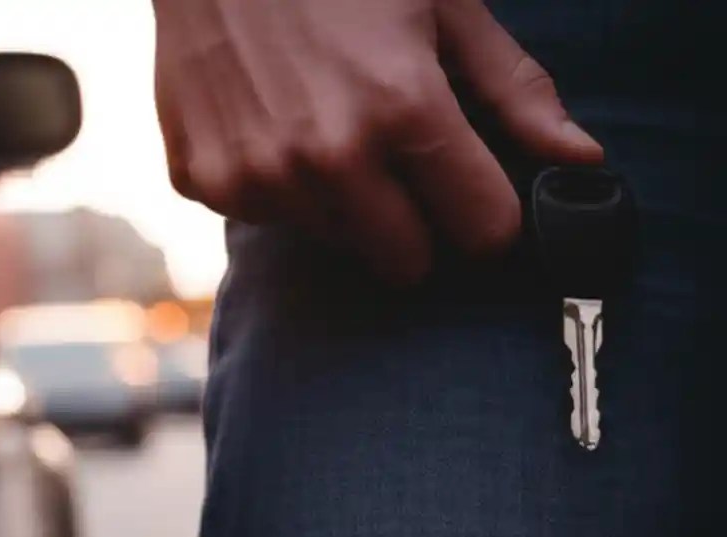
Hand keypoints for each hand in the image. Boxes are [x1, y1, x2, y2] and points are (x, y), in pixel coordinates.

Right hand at [152, 0, 602, 282]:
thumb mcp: (444, 5)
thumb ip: (514, 92)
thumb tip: (583, 161)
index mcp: (404, 109)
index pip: (485, 231)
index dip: (487, 211)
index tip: (470, 187)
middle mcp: (329, 158)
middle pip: (408, 262)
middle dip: (415, 224)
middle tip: (395, 162)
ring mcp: (258, 176)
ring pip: (333, 241)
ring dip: (340, 203)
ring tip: (321, 124)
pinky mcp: (203, 182)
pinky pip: (264, 218)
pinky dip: (275, 186)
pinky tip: (267, 123)